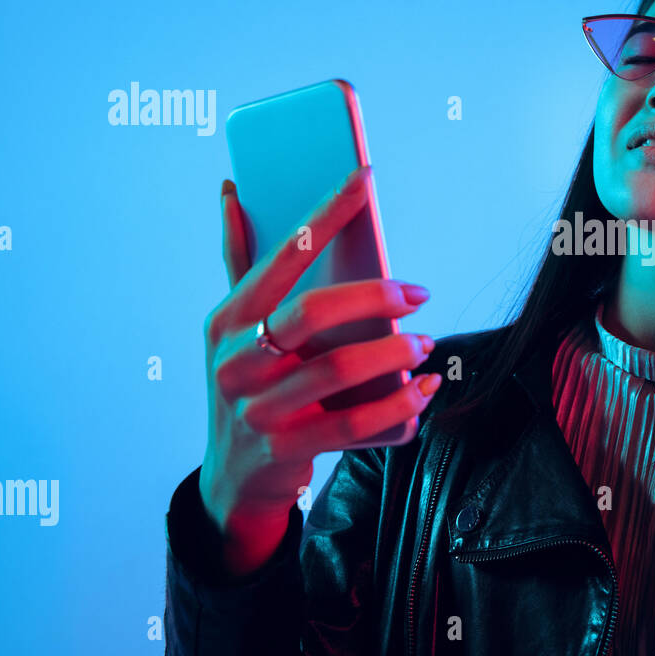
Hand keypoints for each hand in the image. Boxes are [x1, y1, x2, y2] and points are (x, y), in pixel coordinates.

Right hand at [200, 165, 439, 574]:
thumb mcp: (232, 326)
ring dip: (393, 354)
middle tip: (419, 293)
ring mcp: (258, 407)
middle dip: (374, 297)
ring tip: (427, 342)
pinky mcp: (285, 448)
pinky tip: (424, 388)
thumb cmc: (247, 384)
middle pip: (311, 313)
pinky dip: (397, 405)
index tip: (366, 178)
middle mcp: (236, 359)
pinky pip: (353, 423)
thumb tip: (232, 192)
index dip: (327, 212)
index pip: (283, 254)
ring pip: (336, 370)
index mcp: (228, 318)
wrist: (233, 477)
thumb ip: (238, 260)